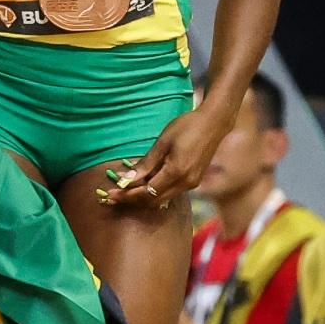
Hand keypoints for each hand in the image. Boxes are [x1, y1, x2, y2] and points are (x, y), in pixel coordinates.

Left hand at [107, 102, 233, 208]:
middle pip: (154, 201)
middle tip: (112, 197)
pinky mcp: (193, 181)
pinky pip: (171, 192)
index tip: (110, 195)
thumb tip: (127, 179)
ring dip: (142, 197)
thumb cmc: (186, 127)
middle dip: (132, 200)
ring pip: (162, 199)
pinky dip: (155, 192)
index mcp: (176, 173)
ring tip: (123, 192)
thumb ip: (146, 163)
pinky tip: (142, 185)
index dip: (127, 195)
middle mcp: (186, 183)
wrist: (214, 123)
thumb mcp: (162, 142)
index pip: (147, 192)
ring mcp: (192, 184)